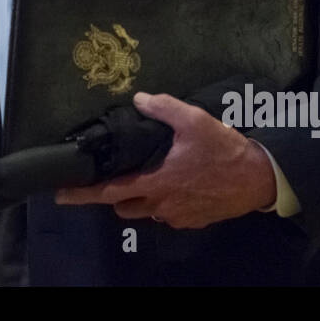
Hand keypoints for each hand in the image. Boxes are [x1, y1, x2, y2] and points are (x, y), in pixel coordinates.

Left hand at [54, 92, 277, 228]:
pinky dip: (163, 203)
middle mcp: (162, 205)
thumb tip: (139, 99)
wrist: (258, 179)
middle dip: (113, 196)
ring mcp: (177, 216)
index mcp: (156, 183)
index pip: (110, 193)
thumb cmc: (224, 150)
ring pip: (145, 213)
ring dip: (139, 199)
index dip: (83, 194)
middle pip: (123, 207)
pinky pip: (168, 215)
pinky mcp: (193, 221)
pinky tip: (175, 184)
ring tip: (146, 178)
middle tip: (113, 177)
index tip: (61, 195)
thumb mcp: (194, 120)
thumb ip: (163, 108)